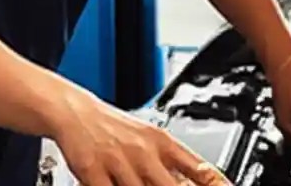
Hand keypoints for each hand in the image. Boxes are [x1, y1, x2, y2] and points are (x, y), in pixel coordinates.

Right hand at [50, 90, 231, 185]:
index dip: (215, 182)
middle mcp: (143, 152)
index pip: (199, 169)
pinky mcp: (93, 171)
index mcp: (162, 142)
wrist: (74, 112)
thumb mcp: (150, 137)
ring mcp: (118, 162)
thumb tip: (202, 180)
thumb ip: (176, 163)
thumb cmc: (114, 128)